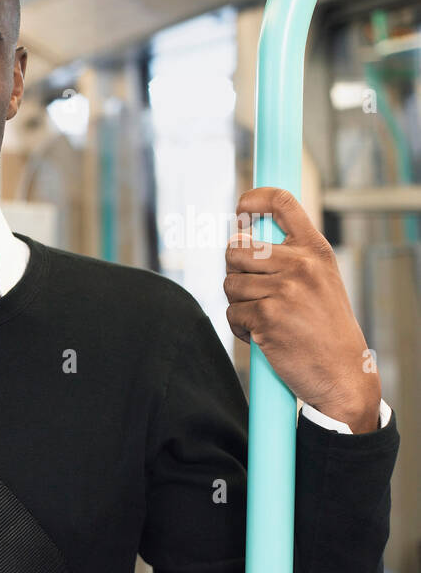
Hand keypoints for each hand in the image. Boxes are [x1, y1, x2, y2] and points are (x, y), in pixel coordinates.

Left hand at [225, 187, 380, 432]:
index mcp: (315, 250)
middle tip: (252, 290)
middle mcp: (300, 264)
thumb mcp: (320, 280)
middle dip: (234, 270)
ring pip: (229, 283)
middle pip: (235, 248)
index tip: (242, 208)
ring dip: (238, 303)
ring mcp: (283, 289)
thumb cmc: (325, 327)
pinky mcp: (266, 316)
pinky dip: (240, 328)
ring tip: (265, 318)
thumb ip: (289, 257)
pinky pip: (231, 313)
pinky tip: (264, 337)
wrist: (343, 373)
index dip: (253, 199)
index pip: (281, 203)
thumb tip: (240, 239)